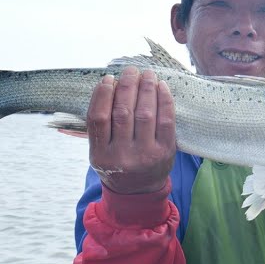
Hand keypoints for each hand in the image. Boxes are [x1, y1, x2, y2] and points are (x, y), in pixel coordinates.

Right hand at [87, 66, 176, 194]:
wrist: (138, 192)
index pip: (98, 119)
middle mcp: (122, 156)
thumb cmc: (117, 164)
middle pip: (123, 113)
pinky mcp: (165, 152)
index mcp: (100, 154)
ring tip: (147, 74)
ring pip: (145, 114)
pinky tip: (161, 87)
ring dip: (146, 89)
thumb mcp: (99, 152)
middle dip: (127, 87)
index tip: (108, 78)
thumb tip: (106, 86)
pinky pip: (166, 121)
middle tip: (131, 71)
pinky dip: (164, 101)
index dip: (102, 95)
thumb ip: (99, 127)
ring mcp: (145, 155)